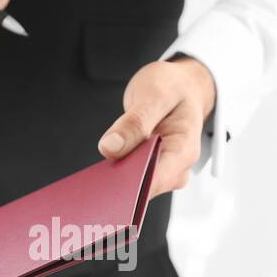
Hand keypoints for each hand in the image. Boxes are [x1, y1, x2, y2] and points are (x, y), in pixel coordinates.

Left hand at [97, 55, 216, 195]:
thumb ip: (135, 121)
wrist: (183, 87)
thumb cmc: (172, 88)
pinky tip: (99, 173)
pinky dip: (116, 175)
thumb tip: (110, 149)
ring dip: (115, 183)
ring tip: (93, 179)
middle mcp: (177, 168)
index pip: (156, 181)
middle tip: (92, 185)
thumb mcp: (155, 94)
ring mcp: (165, 171)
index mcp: (184, 150)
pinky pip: (132, 179)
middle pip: (145, 189)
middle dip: (119, 187)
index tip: (104, 188)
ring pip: (136, 188)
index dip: (130, 189)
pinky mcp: (150, 169)